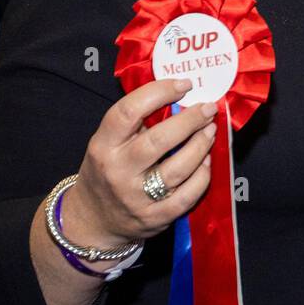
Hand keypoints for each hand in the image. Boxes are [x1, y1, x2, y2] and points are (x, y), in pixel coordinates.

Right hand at [60, 79, 216, 250]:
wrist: (92, 219)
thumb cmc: (107, 171)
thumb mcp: (108, 143)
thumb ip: (136, 124)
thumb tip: (181, 98)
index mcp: (103, 144)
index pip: (128, 111)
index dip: (160, 92)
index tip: (184, 85)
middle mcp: (117, 170)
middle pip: (160, 140)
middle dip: (191, 120)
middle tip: (208, 108)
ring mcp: (135, 197)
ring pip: (178, 168)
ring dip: (201, 145)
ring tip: (210, 131)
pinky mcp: (154, 218)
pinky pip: (187, 196)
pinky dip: (202, 176)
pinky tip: (207, 162)